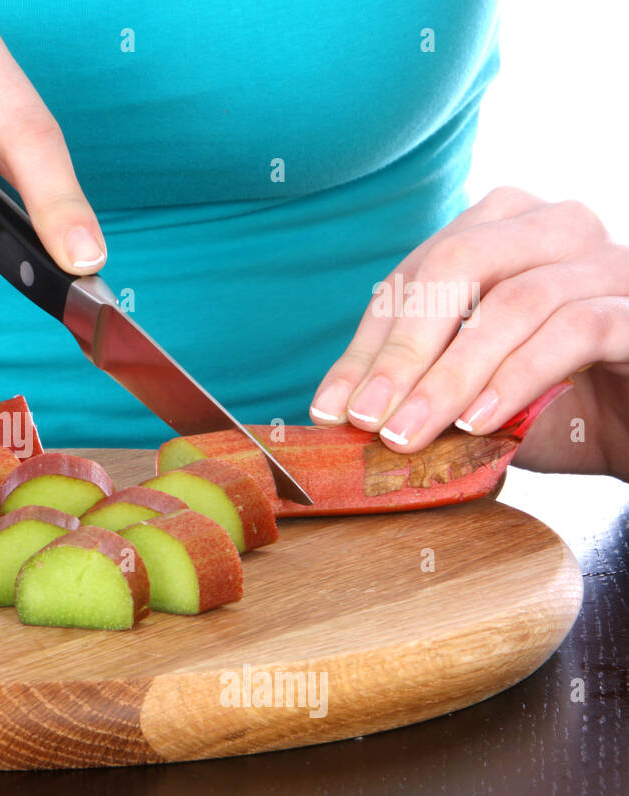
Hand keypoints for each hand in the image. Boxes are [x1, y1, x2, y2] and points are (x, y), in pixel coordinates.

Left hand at [308, 187, 628, 479]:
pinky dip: (517, 378)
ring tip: (408, 432)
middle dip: (403, 348)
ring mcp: (609, 262)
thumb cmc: (562, 404)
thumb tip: (339, 410)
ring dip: (450, 375)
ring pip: (514, 302)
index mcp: (503, 229)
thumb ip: (418, 384)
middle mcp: (556, 227)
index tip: (330, 408)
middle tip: (366, 417)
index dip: (367, 344)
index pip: (414, 277)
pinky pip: (576, 329)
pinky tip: (478, 422)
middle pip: (459, 265)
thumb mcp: (474, 393)